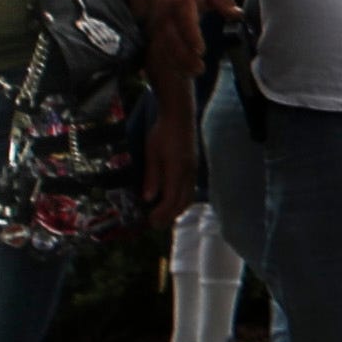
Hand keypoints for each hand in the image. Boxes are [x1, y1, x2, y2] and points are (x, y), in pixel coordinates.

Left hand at [140, 102, 194, 227]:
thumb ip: (151, 177)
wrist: (180, 116)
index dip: (161, 213)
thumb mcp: (151, 154)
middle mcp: (188, 174)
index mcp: (177, 171)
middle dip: (169, 216)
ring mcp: (193, 172)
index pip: (171, 199)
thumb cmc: (162, 133)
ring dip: (176, 210)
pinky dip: (181, 201)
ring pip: (188, 198)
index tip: (150, 221)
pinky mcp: (193, 168)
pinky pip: (189, 191)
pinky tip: (173, 201)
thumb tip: (148, 199)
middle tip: (154, 225)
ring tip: (163, 216)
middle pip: (182, 203)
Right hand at [147, 0, 236, 87]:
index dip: (191, 35)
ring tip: (192, 73)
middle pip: (170, 38)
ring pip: (161, 47)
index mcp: (181, 2)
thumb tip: (237, 15)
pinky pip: (157, 50)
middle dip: (182, 56)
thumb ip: (224, 1)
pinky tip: (180, 72)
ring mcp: (156, 25)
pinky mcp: (152, 33)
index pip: (185, 19)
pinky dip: (167, 62)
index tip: (201, 51)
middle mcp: (165, 15)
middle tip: (199, 69)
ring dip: (175, 62)